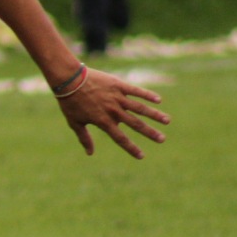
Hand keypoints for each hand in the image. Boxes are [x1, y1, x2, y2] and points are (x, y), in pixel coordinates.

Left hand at [56, 68, 170, 159]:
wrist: (69, 79)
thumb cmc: (70, 102)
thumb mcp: (74, 122)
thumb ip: (84, 138)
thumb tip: (89, 153)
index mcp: (103, 122)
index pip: (120, 139)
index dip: (131, 148)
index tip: (141, 156)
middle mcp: (113, 111)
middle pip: (135, 124)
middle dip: (150, 132)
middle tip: (162, 139)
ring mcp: (117, 97)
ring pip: (140, 108)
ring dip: (154, 115)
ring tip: (167, 121)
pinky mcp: (118, 85)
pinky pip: (136, 90)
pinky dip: (147, 94)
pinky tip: (159, 100)